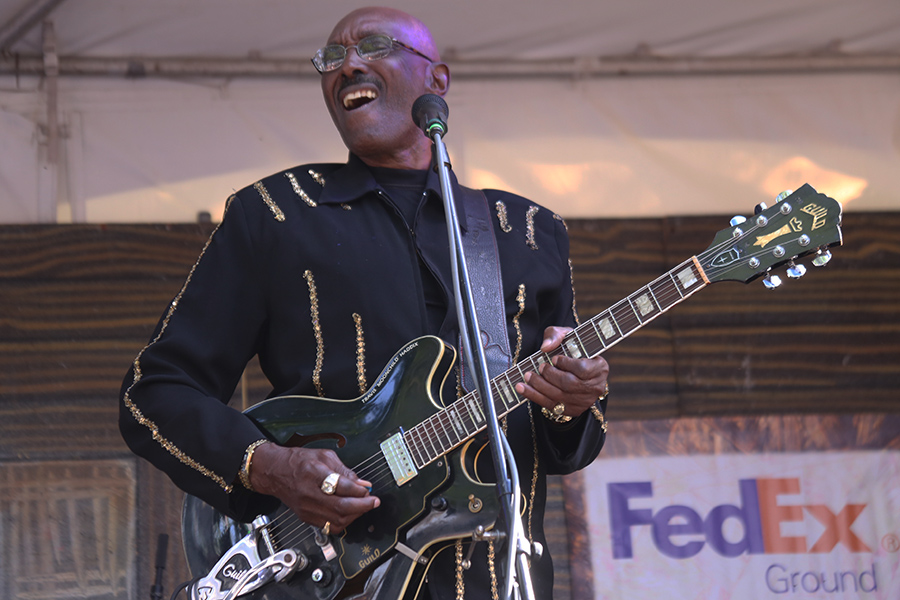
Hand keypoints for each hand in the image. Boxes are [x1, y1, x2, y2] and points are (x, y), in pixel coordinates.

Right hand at [249, 443, 379, 532]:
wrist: (274, 472)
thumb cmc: (298, 461)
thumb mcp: (324, 456)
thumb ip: (345, 471)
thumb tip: (362, 484)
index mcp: (314, 474)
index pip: (341, 486)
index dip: (359, 490)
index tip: (368, 489)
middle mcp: (309, 494)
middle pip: (341, 507)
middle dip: (362, 506)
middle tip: (373, 501)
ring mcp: (307, 508)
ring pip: (337, 520)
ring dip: (355, 515)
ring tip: (363, 506)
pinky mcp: (306, 518)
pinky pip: (329, 527)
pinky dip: (344, 522)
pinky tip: (350, 513)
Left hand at [514, 326, 609, 419]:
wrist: (573, 368)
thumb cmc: (571, 349)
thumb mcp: (567, 336)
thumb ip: (556, 335)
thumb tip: (545, 347)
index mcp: (600, 368)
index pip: (583, 369)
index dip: (567, 364)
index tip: (554, 359)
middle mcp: (595, 387)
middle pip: (570, 384)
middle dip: (550, 375)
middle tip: (540, 367)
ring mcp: (584, 401)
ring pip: (559, 397)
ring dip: (539, 386)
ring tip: (528, 376)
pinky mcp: (572, 410)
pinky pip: (551, 406)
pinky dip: (535, 397)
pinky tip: (522, 388)